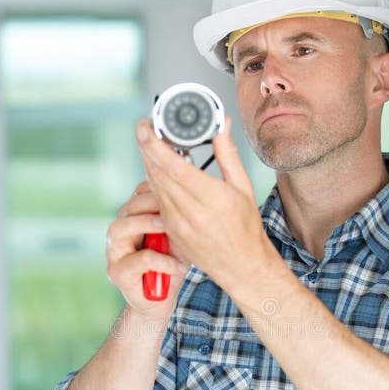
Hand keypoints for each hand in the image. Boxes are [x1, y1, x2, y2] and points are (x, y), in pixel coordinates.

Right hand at [106, 180, 188, 317]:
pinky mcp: (117, 273)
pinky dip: (160, 261)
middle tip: (171, 203)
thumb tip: (192, 200)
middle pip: (126, 208)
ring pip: (121, 228)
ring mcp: (114, 253)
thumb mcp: (178, 242)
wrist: (159, 304)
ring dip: (146, 223)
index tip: (174, 186)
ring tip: (168, 225)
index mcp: (132, 221)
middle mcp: (119, 234)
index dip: (153, 189)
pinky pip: (138, 260)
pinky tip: (177, 265)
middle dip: (149, 202)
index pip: (137, 196)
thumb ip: (178, 224)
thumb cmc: (169, 269)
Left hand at [136, 117, 275, 296]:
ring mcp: (177, 223)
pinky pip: (157, 200)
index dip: (155, 144)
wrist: (241, 265)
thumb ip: (227, 153)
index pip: (174, 166)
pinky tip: (155, 169)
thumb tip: (221, 124)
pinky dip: (154, 182)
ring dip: (148, 163)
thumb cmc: (245, 227)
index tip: (146, 127)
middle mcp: (191, 211)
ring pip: (154, 186)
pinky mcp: (171, 230)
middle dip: (146, 148)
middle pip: (158, 173)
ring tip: (147, 144)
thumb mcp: (242, 186)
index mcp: (211, 197)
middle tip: (143, 129)